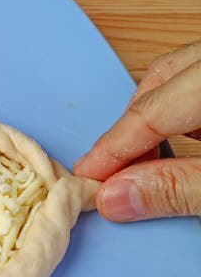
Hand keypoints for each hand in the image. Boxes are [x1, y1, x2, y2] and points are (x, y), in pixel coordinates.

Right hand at [74, 40, 200, 220]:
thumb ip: (176, 188)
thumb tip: (115, 198)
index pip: (151, 109)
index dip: (114, 148)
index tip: (87, 179)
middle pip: (160, 81)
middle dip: (133, 127)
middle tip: (119, 173)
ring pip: (181, 78)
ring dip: (161, 119)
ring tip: (155, 163)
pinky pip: (200, 85)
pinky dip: (188, 114)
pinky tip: (192, 146)